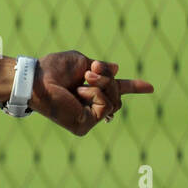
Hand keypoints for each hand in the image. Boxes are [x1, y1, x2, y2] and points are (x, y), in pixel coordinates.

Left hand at [30, 51, 153, 135]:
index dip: (133, 87)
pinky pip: (105, 107)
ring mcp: (86, 118)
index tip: (150, 87)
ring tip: (83, 80)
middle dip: (109, 80)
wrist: (37, 78)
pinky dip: (96, 95)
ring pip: (115, 102)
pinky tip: (79, 92)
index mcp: (88, 90)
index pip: (114, 90)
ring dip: (102, 85)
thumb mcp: (81, 61)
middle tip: (90, 72)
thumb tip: (117, 69)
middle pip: (118, 95)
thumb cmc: (53, 68)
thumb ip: (100, 68)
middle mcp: (88, 106)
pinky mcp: (83, 126)